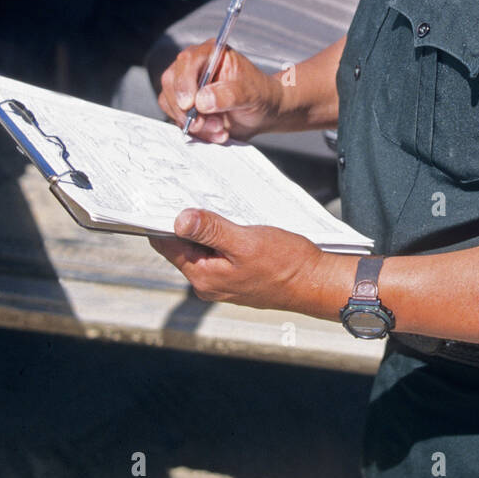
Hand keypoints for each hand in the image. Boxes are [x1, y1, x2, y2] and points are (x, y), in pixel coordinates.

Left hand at [149, 208, 323, 309]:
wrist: (315, 282)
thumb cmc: (286, 264)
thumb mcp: (245, 241)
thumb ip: (211, 230)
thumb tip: (178, 220)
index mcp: (203, 276)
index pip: (167, 245)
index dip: (162, 220)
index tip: (166, 196)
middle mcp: (208, 283)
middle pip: (183, 246)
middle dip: (188, 222)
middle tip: (195, 194)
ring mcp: (222, 282)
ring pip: (203, 248)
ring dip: (208, 228)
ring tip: (219, 207)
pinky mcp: (237, 277)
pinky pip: (219, 253)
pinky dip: (222, 237)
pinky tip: (235, 224)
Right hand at [158, 40, 284, 142]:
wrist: (264, 113)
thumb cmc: (261, 96)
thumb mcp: (251, 94)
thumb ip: (229, 95)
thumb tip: (202, 100)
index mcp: (213, 53)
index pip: (188, 60)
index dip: (184, 82)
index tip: (190, 104)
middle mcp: (196, 66)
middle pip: (172, 81)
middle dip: (187, 109)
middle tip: (210, 124)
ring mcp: (188, 85)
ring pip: (171, 103)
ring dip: (193, 122)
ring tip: (219, 128)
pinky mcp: (185, 105)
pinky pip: (177, 118)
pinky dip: (195, 131)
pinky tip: (217, 133)